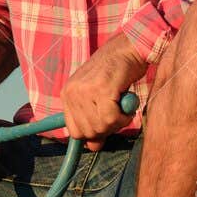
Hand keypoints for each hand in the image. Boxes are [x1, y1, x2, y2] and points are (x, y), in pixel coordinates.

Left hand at [61, 34, 147, 150]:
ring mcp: (86, 91)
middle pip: (88, 132)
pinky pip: (112, 118)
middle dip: (107, 128)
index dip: (92, 133)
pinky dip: (124, 116)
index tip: (106, 124)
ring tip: (122, 104)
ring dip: (118, 121)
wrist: (128, 48)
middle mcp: (72, 92)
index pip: (74, 132)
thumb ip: (94, 120)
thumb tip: (93, 147)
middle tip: (117, 111)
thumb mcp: (98, 97)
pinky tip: (127, 102)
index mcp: (67, 94)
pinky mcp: (102, 89)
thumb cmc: (116, 72)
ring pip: (101, 127)